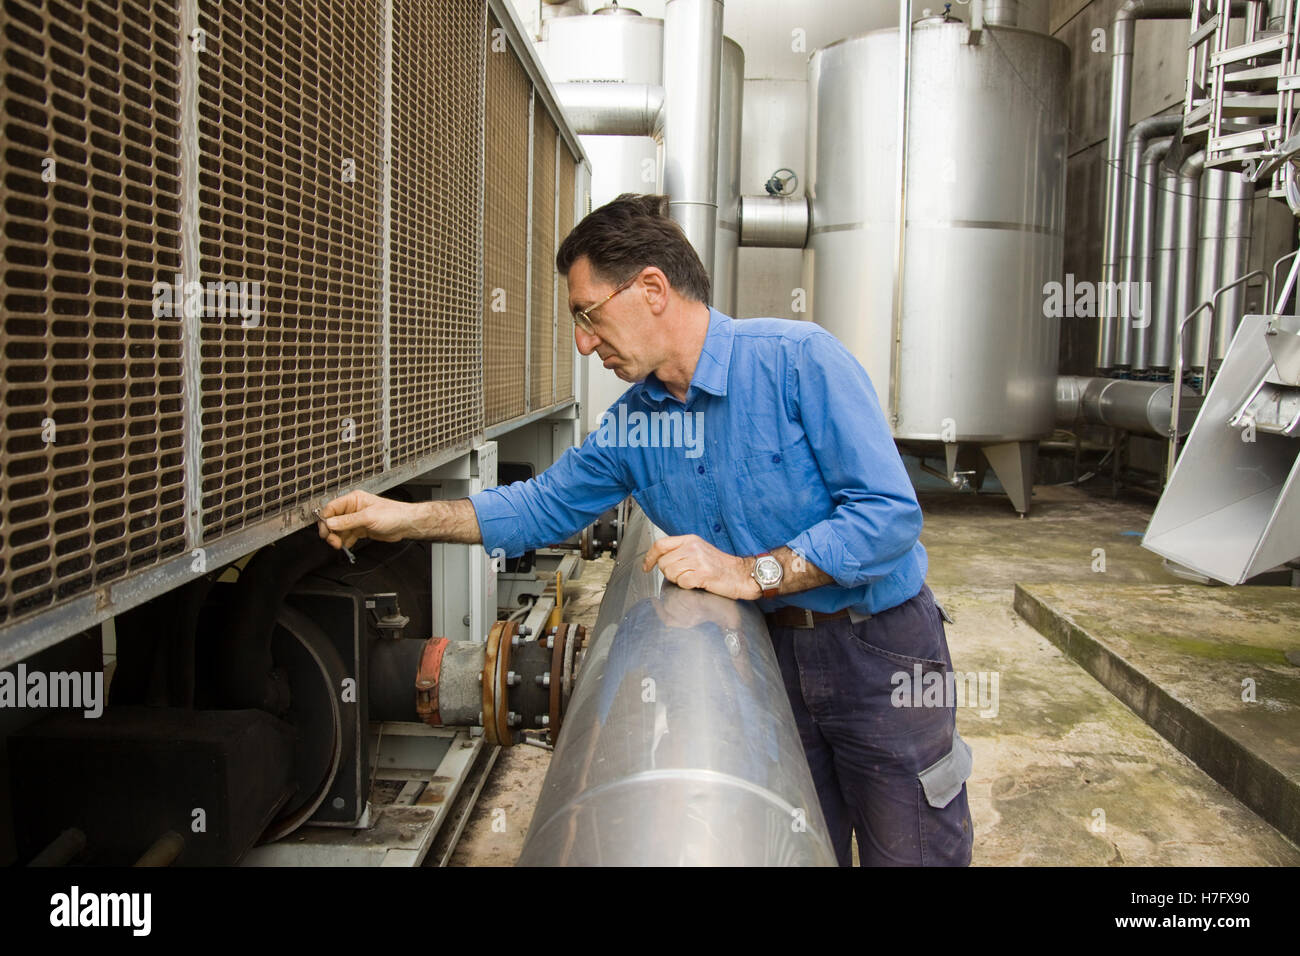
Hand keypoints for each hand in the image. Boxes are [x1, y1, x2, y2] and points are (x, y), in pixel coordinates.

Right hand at [317, 490, 415, 550]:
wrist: (406, 524)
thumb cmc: (393, 514)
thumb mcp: (368, 517)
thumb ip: (348, 521)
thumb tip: (330, 523)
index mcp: (353, 500)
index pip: (331, 508)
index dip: (325, 519)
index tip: (325, 531)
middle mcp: (353, 509)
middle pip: (333, 520)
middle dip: (330, 531)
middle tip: (333, 541)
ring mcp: (356, 520)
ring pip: (339, 530)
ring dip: (337, 538)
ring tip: (340, 545)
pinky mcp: (360, 529)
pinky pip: (347, 536)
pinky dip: (345, 542)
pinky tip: (347, 545)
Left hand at [642, 534, 761, 600]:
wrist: (740, 574)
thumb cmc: (720, 565)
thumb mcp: (698, 550)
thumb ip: (680, 551)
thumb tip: (659, 559)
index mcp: (690, 540)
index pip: (661, 545)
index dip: (649, 557)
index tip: (646, 566)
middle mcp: (692, 547)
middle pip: (663, 562)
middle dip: (669, 573)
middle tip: (682, 575)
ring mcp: (698, 559)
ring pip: (670, 573)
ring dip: (678, 580)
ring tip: (691, 578)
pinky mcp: (703, 573)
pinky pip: (682, 582)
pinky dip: (687, 586)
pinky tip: (697, 583)